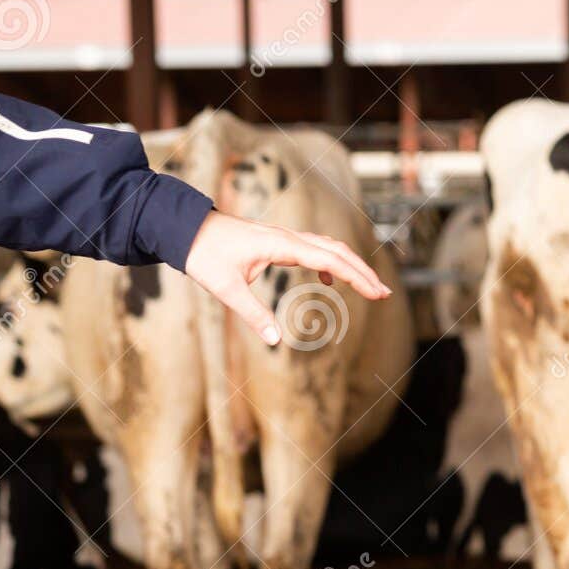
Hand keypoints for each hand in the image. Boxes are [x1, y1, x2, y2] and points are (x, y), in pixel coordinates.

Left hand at [182, 211, 390, 345]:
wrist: (184, 228)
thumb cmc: (203, 254)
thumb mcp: (225, 288)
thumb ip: (253, 314)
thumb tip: (275, 340)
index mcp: (281, 245)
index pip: (330, 260)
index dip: (358, 277)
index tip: (378, 294)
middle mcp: (288, 236)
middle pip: (338, 250)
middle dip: (364, 272)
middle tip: (385, 294)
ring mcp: (284, 236)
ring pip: (329, 246)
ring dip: (351, 265)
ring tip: (369, 287)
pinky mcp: (278, 241)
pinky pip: (314, 248)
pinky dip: (330, 262)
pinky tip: (329, 279)